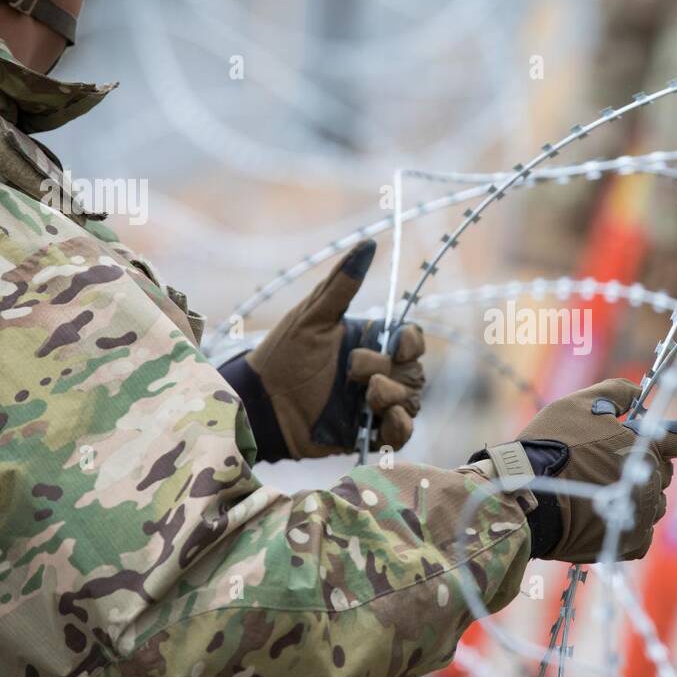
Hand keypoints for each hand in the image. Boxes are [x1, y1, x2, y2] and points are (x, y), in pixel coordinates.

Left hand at [220, 241, 424, 459]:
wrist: (262, 405)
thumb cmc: (282, 356)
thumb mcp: (311, 317)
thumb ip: (341, 284)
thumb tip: (368, 243)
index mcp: (368, 343)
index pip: (410, 340)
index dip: (410, 343)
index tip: (395, 346)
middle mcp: (376, 373)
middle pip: (413, 371)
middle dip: (391, 372)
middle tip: (356, 376)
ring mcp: (373, 404)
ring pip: (411, 400)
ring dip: (393, 397)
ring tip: (366, 399)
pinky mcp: (369, 434)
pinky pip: (402, 432)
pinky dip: (400, 426)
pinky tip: (385, 418)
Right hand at [504, 377, 676, 562]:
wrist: (524, 499)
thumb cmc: (549, 447)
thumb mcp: (576, 404)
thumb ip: (613, 393)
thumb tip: (637, 395)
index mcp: (644, 445)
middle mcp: (651, 480)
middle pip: (663, 470)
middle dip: (641, 465)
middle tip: (602, 463)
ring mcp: (643, 514)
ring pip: (652, 502)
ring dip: (634, 495)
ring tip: (593, 491)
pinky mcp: (630, 542)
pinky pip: (640, 531)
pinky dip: (625, 523)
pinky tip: (597, 515)